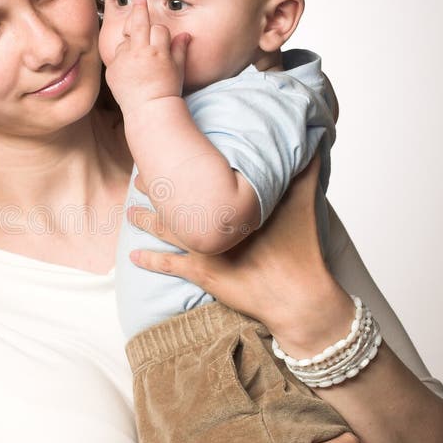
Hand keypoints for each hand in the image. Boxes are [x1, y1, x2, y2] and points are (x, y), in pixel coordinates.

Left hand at [103, 0, 189, 114]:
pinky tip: (130, 71)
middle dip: (140, 9)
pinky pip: (116, 57)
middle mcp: (139, 53)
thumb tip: (185, 35)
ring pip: (125, 41)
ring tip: (137, 56)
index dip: (160, 33)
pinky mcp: (112, 70)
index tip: (159, 32)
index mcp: (157, 52)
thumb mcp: (178, 69)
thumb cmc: (167, 91)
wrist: (149, 110)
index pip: (159, 29)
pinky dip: (122, 60)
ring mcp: (123, 61)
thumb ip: (179, 50)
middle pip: (139, 23)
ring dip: (131, 43)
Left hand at [129, 155, 353, 352]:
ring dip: (146, 219)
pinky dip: (149, 261)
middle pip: (176, 201)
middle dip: (156, 189)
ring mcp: (204, 248)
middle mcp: (213, 222)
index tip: (165, 152)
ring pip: (166, 229)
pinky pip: (167, 265)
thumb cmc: (302, 249)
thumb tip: (312, 146)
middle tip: (139, 177)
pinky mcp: (201, 273)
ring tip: (130, 210)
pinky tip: (133, 257)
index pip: (199, 178)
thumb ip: (306, 173)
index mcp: (233, 203)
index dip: (180, 166)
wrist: (296, 296)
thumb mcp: (305, 204)